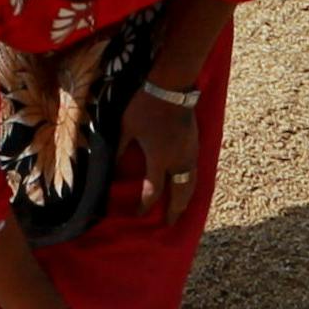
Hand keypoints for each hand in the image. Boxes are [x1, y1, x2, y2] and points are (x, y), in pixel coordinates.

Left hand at [118, 85, 201, 223]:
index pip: (154, 191)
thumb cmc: (145, 104)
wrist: (172, 84)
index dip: (146, 206)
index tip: (139, 215)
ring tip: (181, 209)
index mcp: (159, 159)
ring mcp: (190, 151)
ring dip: (186, 198)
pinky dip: (192, 183)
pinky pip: (196, 170)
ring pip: (192, 182)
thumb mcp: (125, 128)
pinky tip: (188, 183)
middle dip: (174, 210)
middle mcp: (178, 160)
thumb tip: (112, 171)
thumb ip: (120, 151)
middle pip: (180, 193)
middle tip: (170, 224)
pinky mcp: (195, 142)